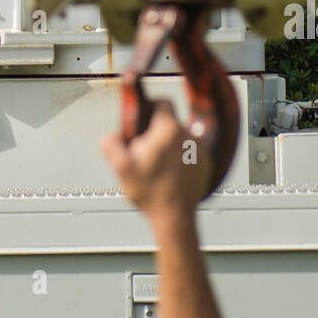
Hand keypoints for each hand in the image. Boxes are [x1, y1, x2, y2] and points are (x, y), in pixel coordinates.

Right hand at [100, 99, 209, 221]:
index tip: (142, 119)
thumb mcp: (120, 168)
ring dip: (169, 144)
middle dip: (156, 130)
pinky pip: (191, 150)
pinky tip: (170, 172)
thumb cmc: (150, 192)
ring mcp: (200, 149)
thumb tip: (110, 135)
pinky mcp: (206, 162)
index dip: (150, 106)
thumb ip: (110, 145)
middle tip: (144, 149)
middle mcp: (188, 135)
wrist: (174, 215)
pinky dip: (181, 156)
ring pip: (181, 136)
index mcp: (168, 130)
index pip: (163, 102)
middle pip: (170, 121)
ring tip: (158, 164)